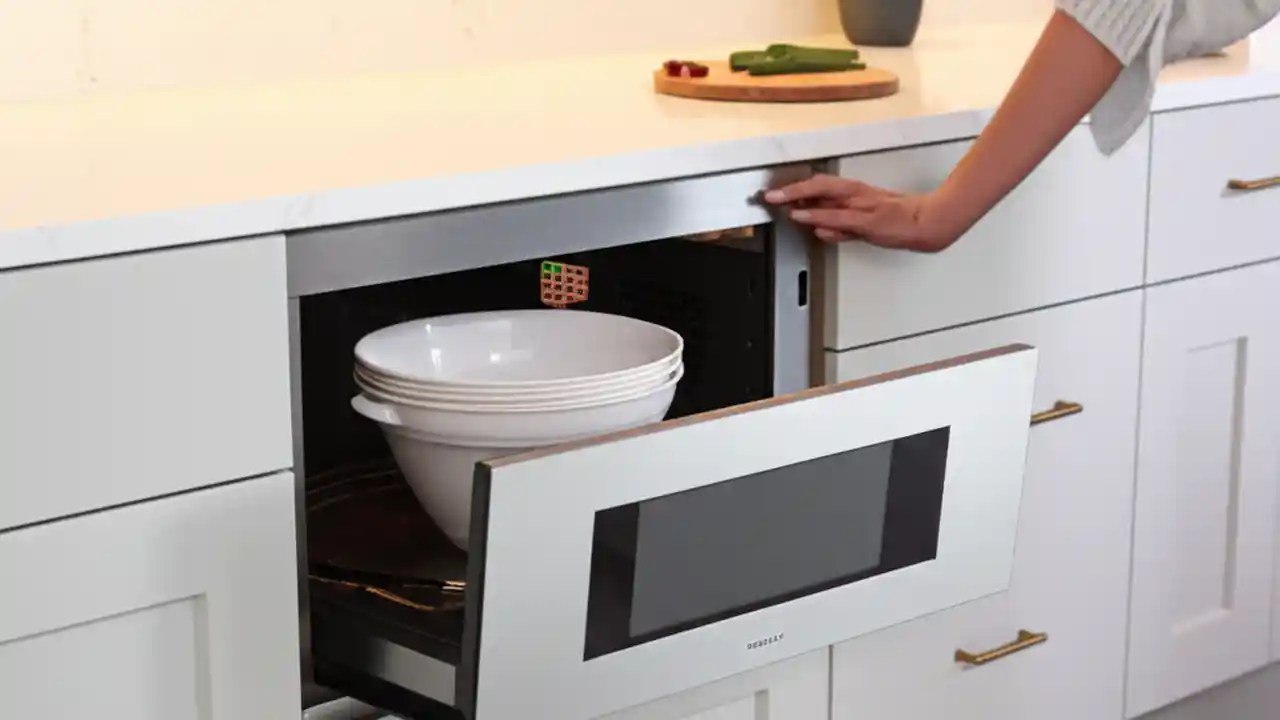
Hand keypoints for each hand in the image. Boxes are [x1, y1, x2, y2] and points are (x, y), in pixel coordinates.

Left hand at [763, 175, 962, 252]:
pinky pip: (839, 218)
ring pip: (826, 199)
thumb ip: (839, 225)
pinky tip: (804, 218)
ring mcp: (861, 207)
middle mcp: (856, 195)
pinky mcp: (868, 222)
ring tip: (779, 202)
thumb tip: (818, 229)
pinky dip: (819, 217)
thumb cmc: (898, 219)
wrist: (926, 222)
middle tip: (770, 194)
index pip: (822, 184)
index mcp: (855, 191)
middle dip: (792, 189)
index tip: (778, 192)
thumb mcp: (864, 220)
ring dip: (800, 200)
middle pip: (819, 186)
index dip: (798, 186)